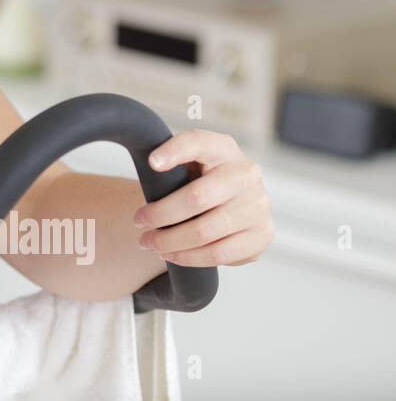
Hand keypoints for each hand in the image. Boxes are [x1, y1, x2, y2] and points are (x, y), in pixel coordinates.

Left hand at [135, 129, 273, 266]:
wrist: (235, 200)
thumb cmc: (200, 178)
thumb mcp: (188, 160)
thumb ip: (172, 160)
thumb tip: (152, 165)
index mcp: (223, 148)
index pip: (198, 142)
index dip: (174, 150)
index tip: (151, 163)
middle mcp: (247, 174)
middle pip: (196, 198)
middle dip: (160, 214)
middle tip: (138, 222)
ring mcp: (258, 206)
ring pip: (205, 232)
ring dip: (169, 242)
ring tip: (149, 243)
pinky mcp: (261, 235)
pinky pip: (219, 254)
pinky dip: (189, 258)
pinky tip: (172, 255)